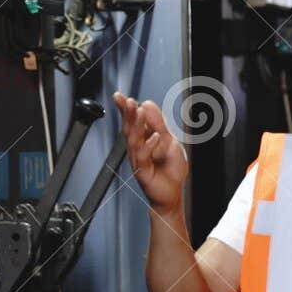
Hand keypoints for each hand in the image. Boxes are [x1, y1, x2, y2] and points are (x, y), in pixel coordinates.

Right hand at [115, 92, 187, 214]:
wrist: (172, 194)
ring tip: (139, 111)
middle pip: (130, 128)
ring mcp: (138, 159)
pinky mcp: (142, 171)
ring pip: (135, 140)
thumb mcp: (170, 141)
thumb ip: (159, 124)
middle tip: (127, 101)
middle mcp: (138, 148)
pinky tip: (155, 137)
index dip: (126, 109)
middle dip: (128, 113)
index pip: (133, 121)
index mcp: (143, 139)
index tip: (120, 97)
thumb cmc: (170, 170)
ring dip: (137, 125)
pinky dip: (149, 145)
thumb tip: (148, 104)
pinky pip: (143, 156)